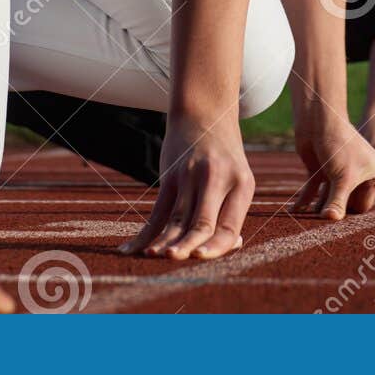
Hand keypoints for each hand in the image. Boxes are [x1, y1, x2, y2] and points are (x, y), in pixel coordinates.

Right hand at [119, 114, 253, 261]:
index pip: (229, 227)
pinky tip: (133, 247)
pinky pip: (158, 211)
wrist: (204, 113)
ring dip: (164, 242)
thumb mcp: (238, 178)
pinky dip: (145, 232)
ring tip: (152, 257)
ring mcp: (192, 175)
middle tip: (174, 260)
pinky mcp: (171, 174)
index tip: (200, 258)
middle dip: (188, 247)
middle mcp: (217, 180)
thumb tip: (228, 246)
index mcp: (242, 185)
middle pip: (202, 223)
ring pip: (177, 219)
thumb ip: (231, 211)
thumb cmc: (223, 156)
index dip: (216, 249)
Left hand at [291, 116, 374, 218]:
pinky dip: (305, 199)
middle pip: (345, 202)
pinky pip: (313, 189)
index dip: (351, 214)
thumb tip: (331, 220)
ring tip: (308, 223)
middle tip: (322, 228)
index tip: (339, 226)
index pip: (363, 204)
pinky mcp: (320, 168)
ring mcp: (336, 170)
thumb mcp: (342, 178)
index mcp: (372, 172)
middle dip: (334, 213)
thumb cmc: (338, 145)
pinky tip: (295, 210)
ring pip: (328, 198)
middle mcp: (356, 172)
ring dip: (317, 209)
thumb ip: (338, 203)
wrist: (317, 118)